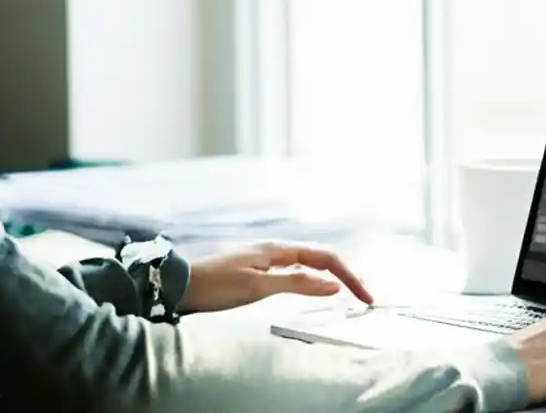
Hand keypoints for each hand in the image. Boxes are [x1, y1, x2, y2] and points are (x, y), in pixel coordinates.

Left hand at [180, 242, 374, 312]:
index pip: (326, 257)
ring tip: (349, 292)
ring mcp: (267, 259)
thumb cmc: (216, 285)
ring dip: (331, 276)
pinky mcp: (259, 270)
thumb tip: (333, 284)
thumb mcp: (258, 286)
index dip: (349, 276)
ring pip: (309, 264)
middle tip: (364, 297)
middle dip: (346, 274)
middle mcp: (276, 250)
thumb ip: (297, 284)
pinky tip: (315, 288)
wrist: (180, 284)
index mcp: (278, 249)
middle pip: (321, 258)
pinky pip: (295, 271)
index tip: (365, 297)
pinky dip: (313, 280)